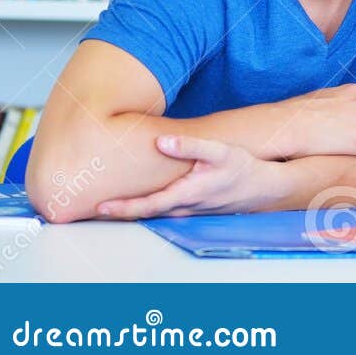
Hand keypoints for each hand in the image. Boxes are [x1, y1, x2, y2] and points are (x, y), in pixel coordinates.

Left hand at [96, 136, 282, 218]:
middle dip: (119, 212)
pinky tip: (140, 201)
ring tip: (109, 205)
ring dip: (132, 211)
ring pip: (154, 214)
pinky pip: (165, 212)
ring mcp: (188, 212)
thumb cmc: (242, 168)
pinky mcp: (194, 210)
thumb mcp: (219, 152)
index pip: (147, 205)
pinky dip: (148, 209)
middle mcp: (184, 208)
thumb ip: (190, 145)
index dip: (122, 208)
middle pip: (145, 213)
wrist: (264, 187)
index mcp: (186, 195)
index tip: (100, 207)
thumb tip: (161, 140)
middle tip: (91, 208)